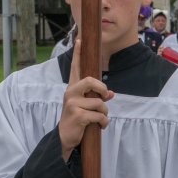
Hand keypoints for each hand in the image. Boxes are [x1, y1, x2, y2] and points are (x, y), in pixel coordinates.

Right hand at [58, 39, 113, 158]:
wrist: (65, 137)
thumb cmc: (77, 120)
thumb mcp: (86, 106)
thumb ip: (97, 97)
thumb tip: (111, 93)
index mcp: (72, 88)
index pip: (75, 68)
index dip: (77, 54)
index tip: (80, 40)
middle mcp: (70, 92)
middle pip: (91, 81)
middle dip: (102, 89)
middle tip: (105, 97)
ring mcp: (73, 104)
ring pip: (99, 102)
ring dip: (105, 113)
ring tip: (100, 119)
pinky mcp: (78, 115)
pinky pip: (99, 116)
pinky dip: (103, 122)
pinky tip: (100, 126)